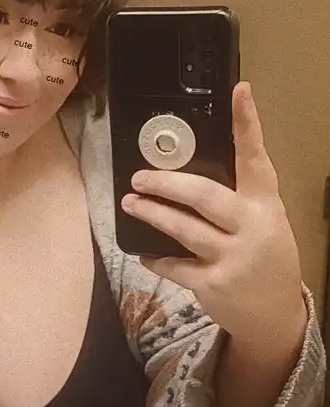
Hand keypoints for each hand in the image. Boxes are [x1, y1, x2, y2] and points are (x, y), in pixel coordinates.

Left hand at [121, 81, 305, 342]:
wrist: (275, 316)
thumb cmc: (266, 260)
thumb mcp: (264, 224)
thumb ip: (237, 203)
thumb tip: (186, 178)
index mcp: (266, 206)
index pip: (256, 158)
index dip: (247, 123)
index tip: (239, 90)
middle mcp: (251, 228)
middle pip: (205, 195)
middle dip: (167, 184)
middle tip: (139, 177)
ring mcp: (232, 258)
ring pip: (183, 229)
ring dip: (152, 214)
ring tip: (130, 203)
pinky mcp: (212, 284)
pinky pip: (174, 265)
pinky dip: (156, 257)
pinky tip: (144, 252)